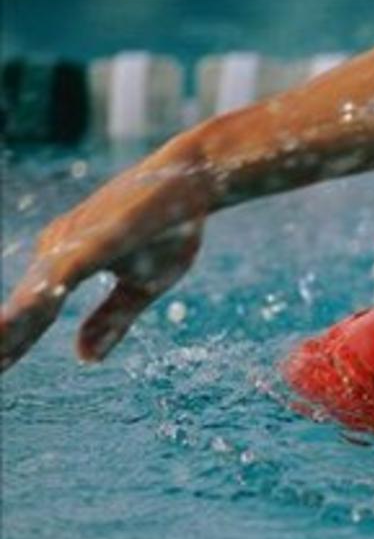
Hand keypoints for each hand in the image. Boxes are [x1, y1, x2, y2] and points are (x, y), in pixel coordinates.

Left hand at [1, 141, 210, 371]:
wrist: (191, 179)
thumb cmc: (166, 228)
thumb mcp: (142, 286)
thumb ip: (111, 320)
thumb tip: (84, 359)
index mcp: (66, 264)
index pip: (32, 314)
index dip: (11, 345)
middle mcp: (59, 250)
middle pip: (24, 308)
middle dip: (2, 340)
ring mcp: (75, 242)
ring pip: (35, 295)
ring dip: (8, 327)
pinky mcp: (97, 237)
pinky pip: (63, 273)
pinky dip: (42, 297)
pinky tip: (26, 312)